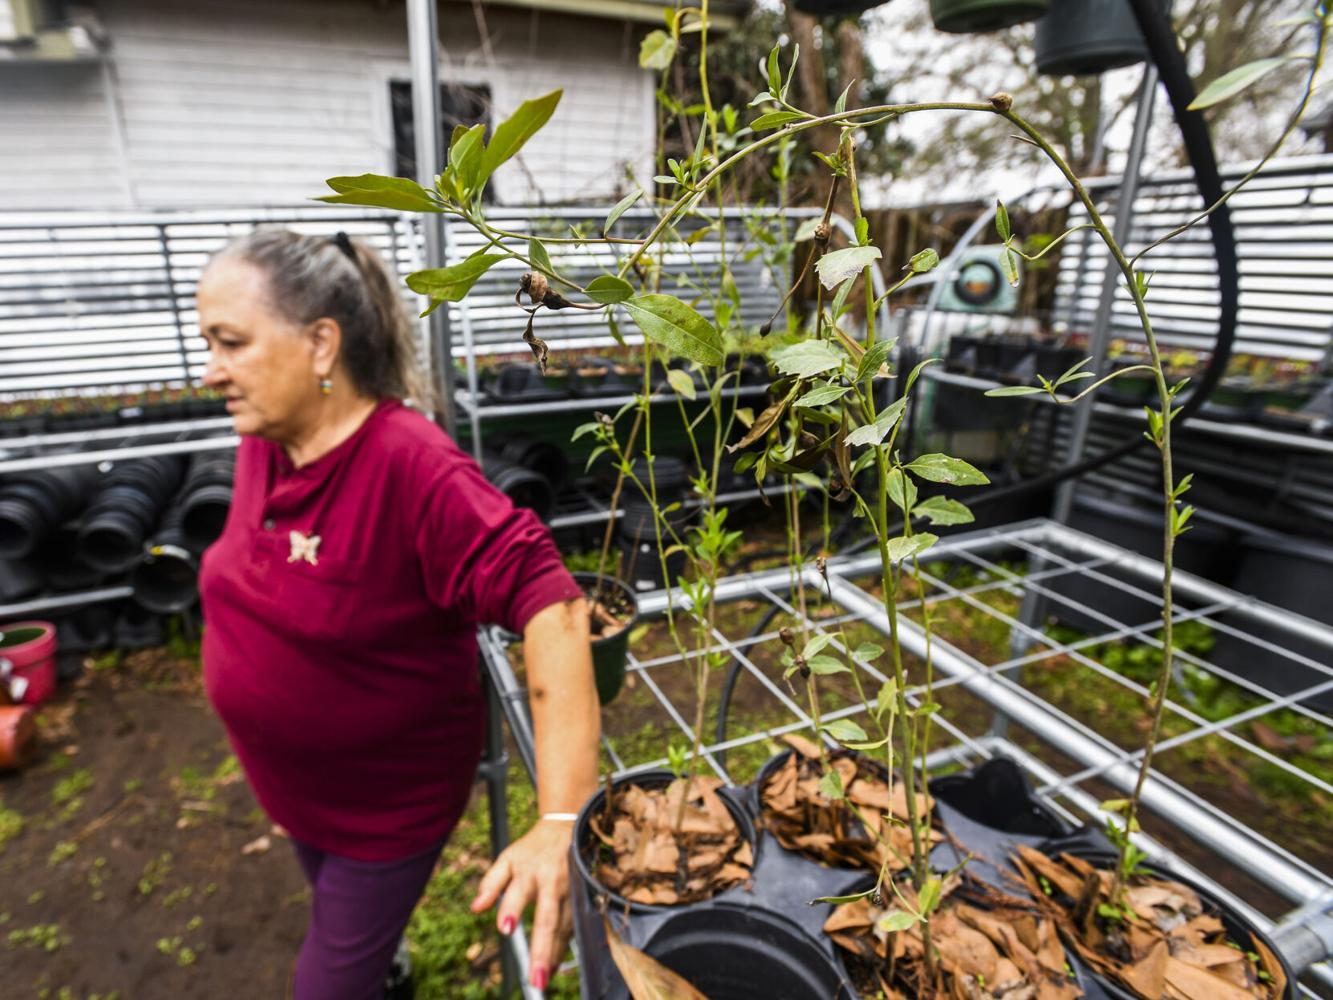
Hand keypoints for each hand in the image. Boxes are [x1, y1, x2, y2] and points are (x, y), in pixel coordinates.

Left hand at [471, 817, 575, 990]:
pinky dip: (565, 947)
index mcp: (530, 871)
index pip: (519, 892)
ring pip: (564, 928)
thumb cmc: (531, 849)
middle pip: (548, 920)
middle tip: (535, 978)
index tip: (505, 928)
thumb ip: (491, 883)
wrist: (566, 829)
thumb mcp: (507, 858)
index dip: (512, 908)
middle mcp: (552, 883)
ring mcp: (570, 891)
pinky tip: (555, 965)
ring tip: (543, 978)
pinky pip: (573, 926)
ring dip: (554, 954)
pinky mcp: (582, 896)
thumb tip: (475, 907)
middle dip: (542, 949)